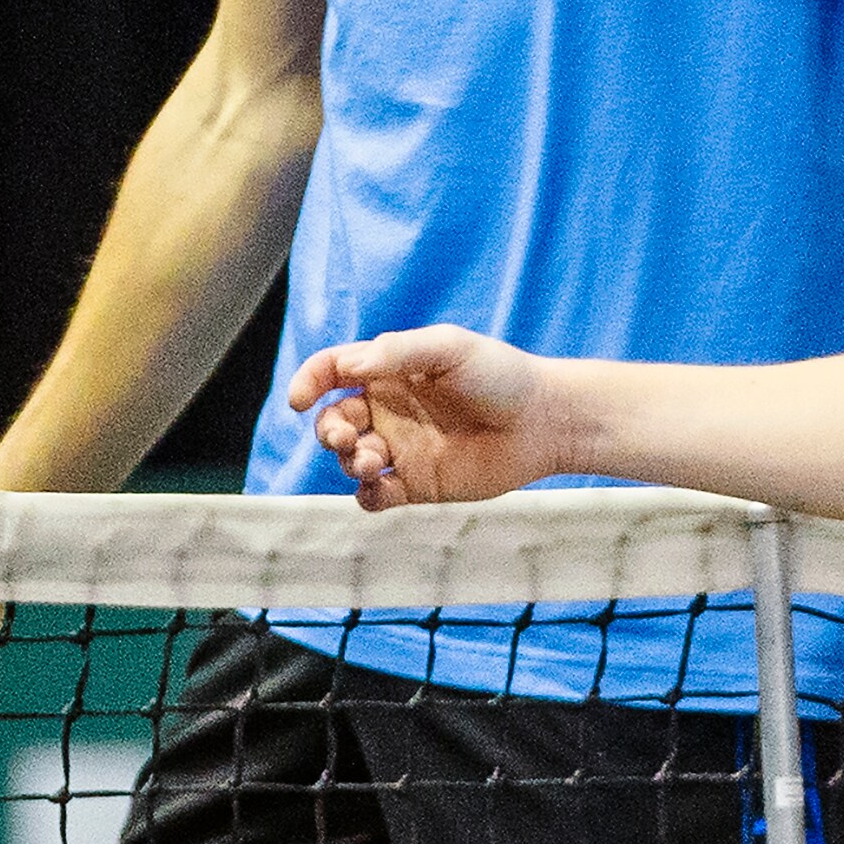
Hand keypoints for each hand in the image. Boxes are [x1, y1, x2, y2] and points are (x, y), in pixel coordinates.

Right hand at [288, 326, 578, 507]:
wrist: (544, 421)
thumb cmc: (501, 374)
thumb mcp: (449, 348)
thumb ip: (397, 352)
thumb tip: (348, 366)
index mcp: (390, 371)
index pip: (333, 371)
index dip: (309, 381)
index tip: (299, 399)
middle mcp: (389, 410)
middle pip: (333, 420)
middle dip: (328, 429)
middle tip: (347, 436)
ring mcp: (401, 448)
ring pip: (349, 459)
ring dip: (348, 461)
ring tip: (373, 461)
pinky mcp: (417, 484)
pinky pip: (375, 495)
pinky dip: (367, 495)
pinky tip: (380, 487)